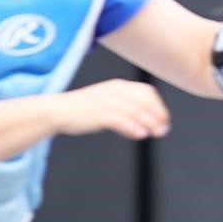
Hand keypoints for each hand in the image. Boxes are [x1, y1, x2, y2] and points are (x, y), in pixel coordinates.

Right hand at [52, 79, 169, 139]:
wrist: (58, 110)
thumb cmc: (81, 110)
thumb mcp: (106, 103)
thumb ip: (125, 110)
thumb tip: (143, 125)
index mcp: (117, 86)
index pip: (146, 92)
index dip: (159, 106)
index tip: (164, 119)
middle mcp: (115, 92)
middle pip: (144, 101)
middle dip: (157, 116)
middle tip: (163, 130)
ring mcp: (107, 102)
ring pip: (135, 111)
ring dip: (149, 123)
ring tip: (155, 134)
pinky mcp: (99, 114)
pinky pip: (121, 120)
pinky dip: (133, 128)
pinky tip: (140, 135)